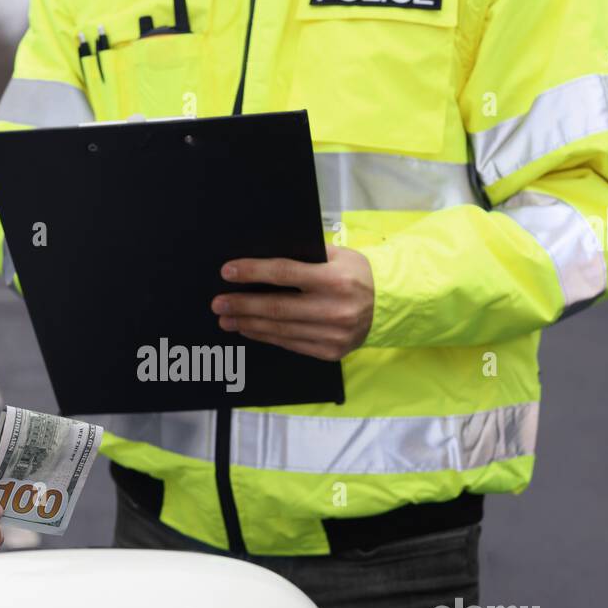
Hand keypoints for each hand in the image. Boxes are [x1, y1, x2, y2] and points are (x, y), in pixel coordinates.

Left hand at [211, 244, 373, 360]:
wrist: (388, 305)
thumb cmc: (358, 274)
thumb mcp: (339, 256)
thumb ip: (306, 258)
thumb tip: (262, 263)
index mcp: (335, 279)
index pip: (284, 273)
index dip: (252, 273)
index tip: (228, 272)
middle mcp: (334, 309)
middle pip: (277, 308)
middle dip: (242, 305)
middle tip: (218, 303)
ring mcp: (332, 334)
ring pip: (280, 330)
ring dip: (249, 324)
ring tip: (227, 319)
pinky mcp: (329, 351)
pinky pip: (290, 344)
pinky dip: (266, 336)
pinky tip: (250, 330)